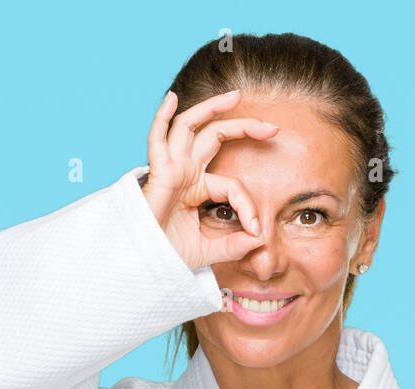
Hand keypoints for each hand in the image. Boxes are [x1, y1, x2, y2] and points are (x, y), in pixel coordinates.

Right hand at [140, 89, 278, 270]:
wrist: (142, 265)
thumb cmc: (167, 255)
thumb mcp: (209, 251)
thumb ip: (234, 246)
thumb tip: (260, 239)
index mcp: (197, 188)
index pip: (232, 185)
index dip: (248, 205)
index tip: (257, 230)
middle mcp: (185, 173)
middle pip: (216, 136)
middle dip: (244, 127)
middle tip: (272, 128)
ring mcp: (171, 169)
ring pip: (190, 126)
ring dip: (211, 107)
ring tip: (236, 96)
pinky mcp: (158, 174)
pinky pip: (157, 140)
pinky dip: (161, 117)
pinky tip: (171, 98)